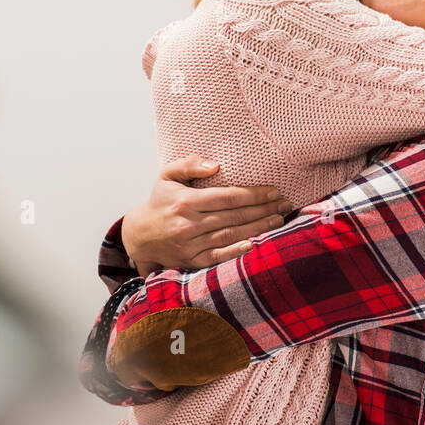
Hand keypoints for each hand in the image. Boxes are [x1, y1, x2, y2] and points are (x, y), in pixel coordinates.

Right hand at [120, 156, 292, 274]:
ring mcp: (190, 244)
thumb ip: (189, 164)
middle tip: (284, 204)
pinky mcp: (191, 260)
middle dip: (263, 210)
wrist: (140, 234)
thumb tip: (216, 165)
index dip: (254, 194)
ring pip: (231, 234)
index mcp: (186, 201)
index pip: (229, 197)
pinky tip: (256, 243)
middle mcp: (189, 224)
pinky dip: (237, 251)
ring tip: (278, 220)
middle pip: (235, 216)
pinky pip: (219, 256)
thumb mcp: (167, 176)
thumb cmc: (161, 201)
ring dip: (258, 228)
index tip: (274, 191)